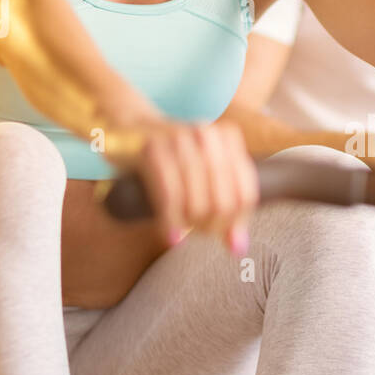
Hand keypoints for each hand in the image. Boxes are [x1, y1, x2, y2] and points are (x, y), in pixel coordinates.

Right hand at [102, 116, 259, 253]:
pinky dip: (172, 222)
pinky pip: (169, 198)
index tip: (223, 232)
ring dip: (191, 225)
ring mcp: (179, 140)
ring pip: (197, 202)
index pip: (245, 194)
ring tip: (184, 229)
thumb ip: (224, 206)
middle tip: (200, 231)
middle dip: (212, 225)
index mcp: (227, 138)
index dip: (236, 221)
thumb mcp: (203, 174)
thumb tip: (237, 247)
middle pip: (223, 202)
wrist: (128, 127)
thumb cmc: (171, 158)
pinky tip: (173, 236)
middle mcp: (207, 135)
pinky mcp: (152, 149)